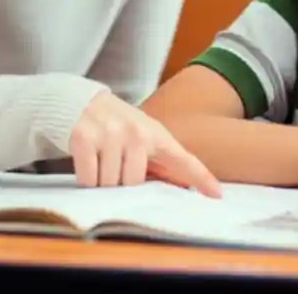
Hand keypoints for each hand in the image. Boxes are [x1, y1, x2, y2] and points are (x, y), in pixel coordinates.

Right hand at [71, 91, 222, 197]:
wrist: (80, 101)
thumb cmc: (117, 125)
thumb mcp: (145, 137)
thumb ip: (165, 163)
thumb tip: (187, 187)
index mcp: (155, 134)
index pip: (182, 159)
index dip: (201, 177)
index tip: (217, 194)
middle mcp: (135, 132)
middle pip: (133, 183)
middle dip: (122, 183)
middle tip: (115, 166)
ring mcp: (109, 133)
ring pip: (109, 183)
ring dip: (103, 182)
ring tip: (101, 162)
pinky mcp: (84, 137)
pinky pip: (88, 179)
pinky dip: (86, 179)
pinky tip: (88, 162)